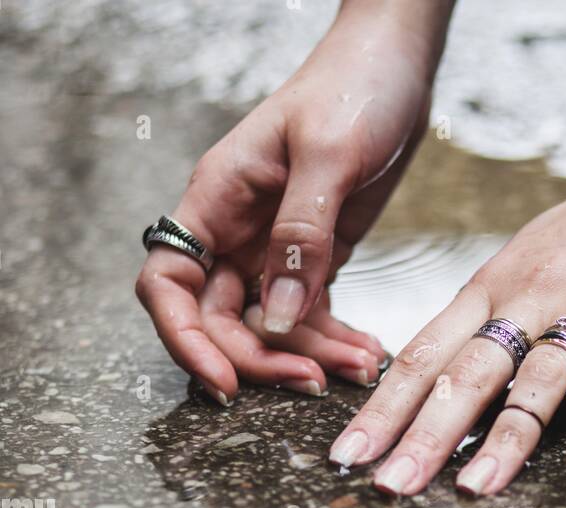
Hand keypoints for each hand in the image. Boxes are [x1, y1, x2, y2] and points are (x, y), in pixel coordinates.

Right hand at [135, 3, 444, 403]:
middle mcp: (235, 233)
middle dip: (260, 360)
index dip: (184, 338)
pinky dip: (334, 342)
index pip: (169, 284)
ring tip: (360, 367)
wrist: (395, 67)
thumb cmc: (353, 88)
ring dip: (310, 357)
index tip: (223, 381)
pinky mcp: (313, 262)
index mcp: (216, 201)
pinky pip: (311, 319)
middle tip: (309, 381)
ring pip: (271, 329)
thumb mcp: (328, 154)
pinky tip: (365, 354)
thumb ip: (301, 236)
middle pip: (220, 321)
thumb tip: (278, 318)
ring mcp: (272, 252)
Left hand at [328, 126, 565, 492]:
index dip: (382, 408)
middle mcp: (532, 297)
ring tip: (473, 490)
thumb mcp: (528, 259)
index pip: (424, 355)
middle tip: (387, 487)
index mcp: (495, 286)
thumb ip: (490, 316)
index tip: (347, 455)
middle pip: (467, 373)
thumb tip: (443, 371)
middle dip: (422, 435)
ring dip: (504, 440)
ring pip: (539, 381)